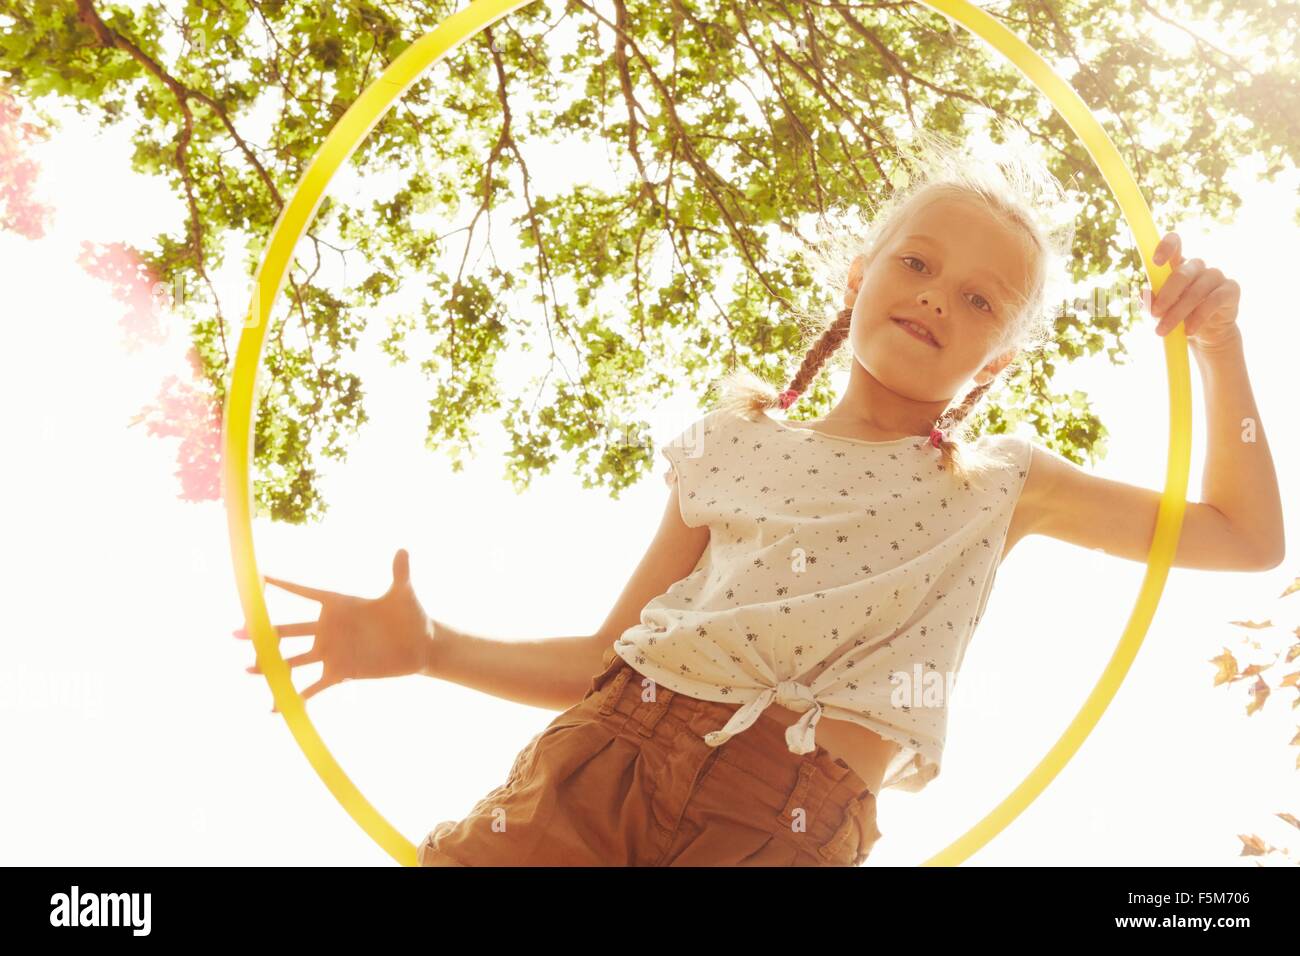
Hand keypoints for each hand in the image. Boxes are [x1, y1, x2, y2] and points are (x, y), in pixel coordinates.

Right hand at [234, 549, 437, 710]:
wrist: (420, 646)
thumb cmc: (412, 615)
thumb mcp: (404, 595)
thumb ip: (400, 574)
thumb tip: (404, 551)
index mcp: (339, 604)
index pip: (304, 592)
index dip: (282, 585)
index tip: (256, 577)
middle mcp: (329, 628)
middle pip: (288, 629)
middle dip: (261, 632)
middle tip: (235, 633)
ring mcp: (332, 652)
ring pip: (293, 659)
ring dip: (270, 665)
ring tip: (247, 670)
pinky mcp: (340, 672)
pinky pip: (312, 687)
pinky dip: (295, 697)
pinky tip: (275, 707)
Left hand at [1146, 231, 1241, 350]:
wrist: (1206, 334)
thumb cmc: (1179, 316)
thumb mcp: (1160, 310)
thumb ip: (1151, 302)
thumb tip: (1143, 296)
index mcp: (1177, 265)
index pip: (1174, 244)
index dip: (1166, 247)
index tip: (1156, 262)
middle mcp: (1197, 267)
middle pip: (1182, 273)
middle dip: (1166, 296)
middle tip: (1155, 314)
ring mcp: (1216, 276)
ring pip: (1196, 291)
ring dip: (1177, 312)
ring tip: (1164, 330)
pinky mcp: (1230, 289)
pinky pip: (1213, 301)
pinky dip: (1198, 318)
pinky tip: (1188, 331)